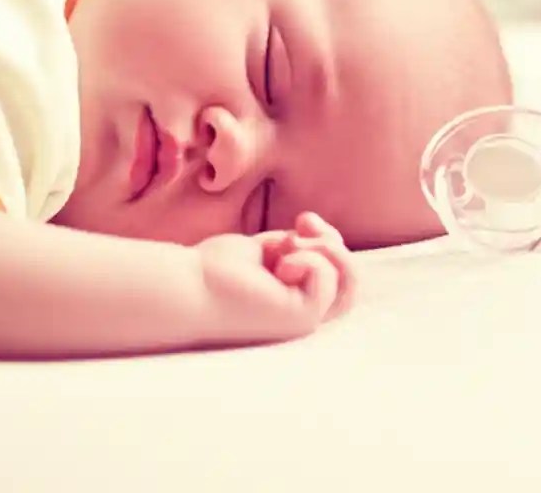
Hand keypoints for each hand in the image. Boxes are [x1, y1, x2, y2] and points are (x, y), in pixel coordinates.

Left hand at [195, 212, 354, 343]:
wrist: (189, 285)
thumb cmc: (215, 269)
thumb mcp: (265, 248)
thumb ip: (296, 247)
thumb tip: (318, 235)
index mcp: (294, 301)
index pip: (337, 277)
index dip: (330, 243)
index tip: (302, 220)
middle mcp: (303, 315)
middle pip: (351, 284)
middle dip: (335, 243)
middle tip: (302, 224)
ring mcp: (303, 320)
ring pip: (349, 284)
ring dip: (327, 250)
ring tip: (290, 242)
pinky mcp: (300, 319)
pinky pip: (326, 279)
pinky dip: (307, 259)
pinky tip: (276, 262)